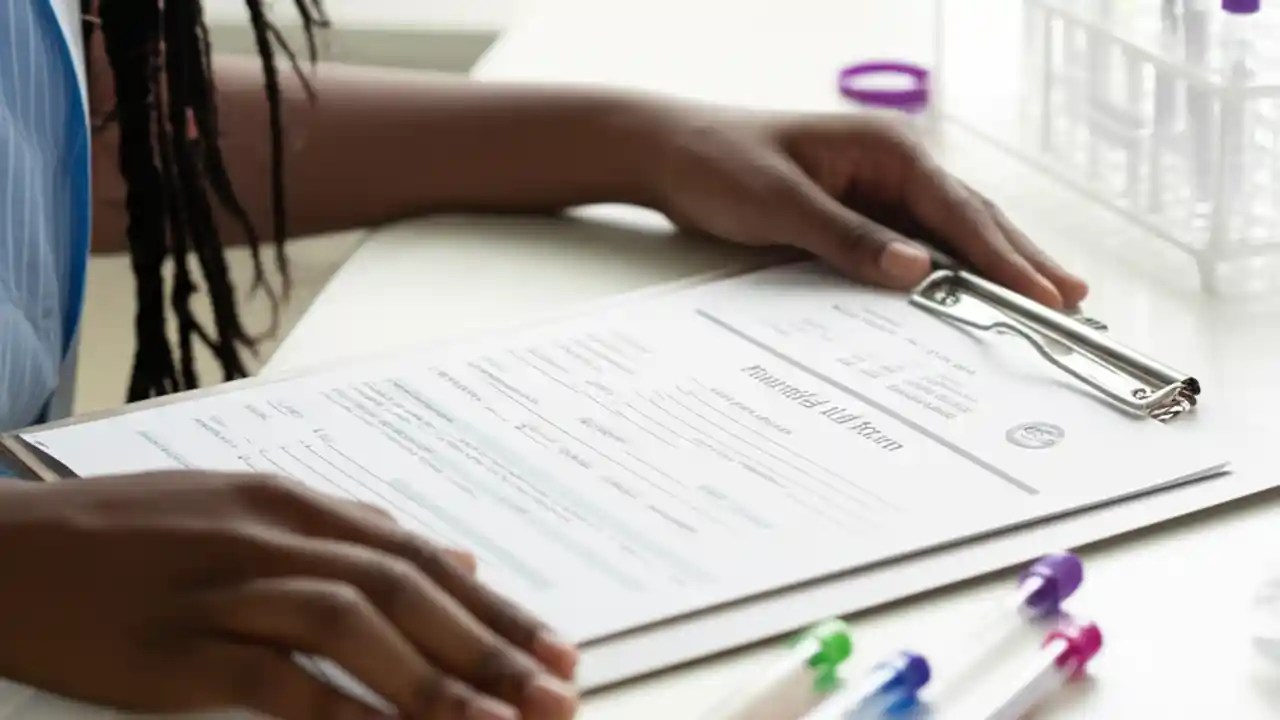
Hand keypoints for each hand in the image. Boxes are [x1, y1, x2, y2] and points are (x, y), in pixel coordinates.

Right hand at [0, 473, 578, 719]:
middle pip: (402, 589)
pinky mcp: (170, 650)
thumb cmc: (130, 533)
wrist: (4, 552)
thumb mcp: (249, 506)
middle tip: (558, 696)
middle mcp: (269, 537)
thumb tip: (453, 553)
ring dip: (432, 680)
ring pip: (349, 627)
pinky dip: (336, 711)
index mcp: (294, 503)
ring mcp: (219, 590)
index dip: (496, 606)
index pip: (420, 556)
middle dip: (488, 647)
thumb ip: (354, 529)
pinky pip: (269, 681)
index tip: (557, 651)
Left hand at [649, 104, 1087, 308]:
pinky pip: (915, 245)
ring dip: (993, 268)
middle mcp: (894, 165)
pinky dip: (946, 272)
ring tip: (1046, 300)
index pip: (961, 211)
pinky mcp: (860, 212)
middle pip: (973, 219)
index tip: (1045, 297)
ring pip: (951, 234)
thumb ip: (848, 239)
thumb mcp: (780, 205)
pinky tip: (966, 298)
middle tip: (1075, 303)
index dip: (1006, 258)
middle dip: (1022, 261)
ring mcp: (879, 189)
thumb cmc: (720, 164)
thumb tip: (918, 274)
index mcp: (887, 150)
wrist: (670, 154)